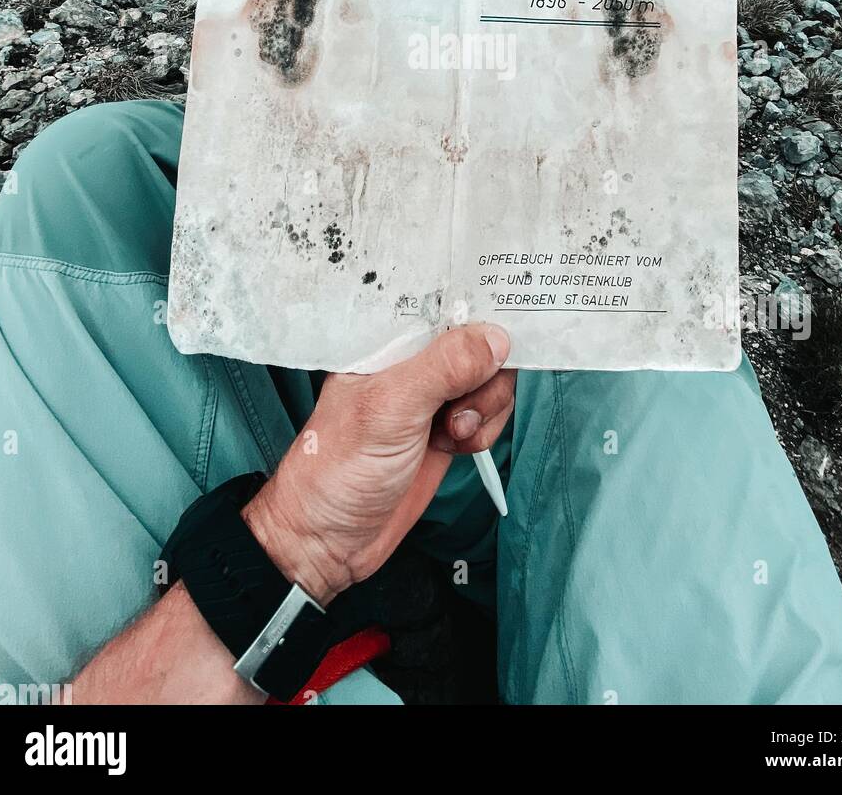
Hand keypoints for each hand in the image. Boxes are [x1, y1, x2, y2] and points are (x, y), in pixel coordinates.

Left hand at [243, 323, 513, 604]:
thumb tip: (497, 338)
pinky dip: (484, 431)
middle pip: (482, 341)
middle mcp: (414, 358)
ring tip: (450, 433)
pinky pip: (490, 412)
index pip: (447, 302)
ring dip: (485, 408)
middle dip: (485, 374)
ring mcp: (433, 394)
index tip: (512, 317)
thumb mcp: (391, 408)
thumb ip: (444, 368)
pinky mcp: (448, 426)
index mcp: (390, 338)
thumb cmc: (337, 467)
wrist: (329, 539)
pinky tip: (453, 448)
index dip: (480, 308)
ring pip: (492, 379)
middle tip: (459, 405)